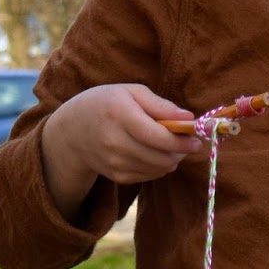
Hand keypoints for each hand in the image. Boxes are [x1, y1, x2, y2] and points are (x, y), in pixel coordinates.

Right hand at [41, 84, 200, 220]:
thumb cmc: (107, 104)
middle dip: (180, 151)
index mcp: (119, 114)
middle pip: (161, 156)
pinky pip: (150, 176)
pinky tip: (154, 154)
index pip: (158, 136)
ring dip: (172, 159)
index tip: (196, 139)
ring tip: (169, 146)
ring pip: (158, 168)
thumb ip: (160, 104)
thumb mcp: (131, 92)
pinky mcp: (117, 176)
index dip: (181, 141)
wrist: (72, 130)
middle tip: (187, 142)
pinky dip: (159, 167)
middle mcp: (114, 141)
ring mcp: (114, 162)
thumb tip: (188, 118)